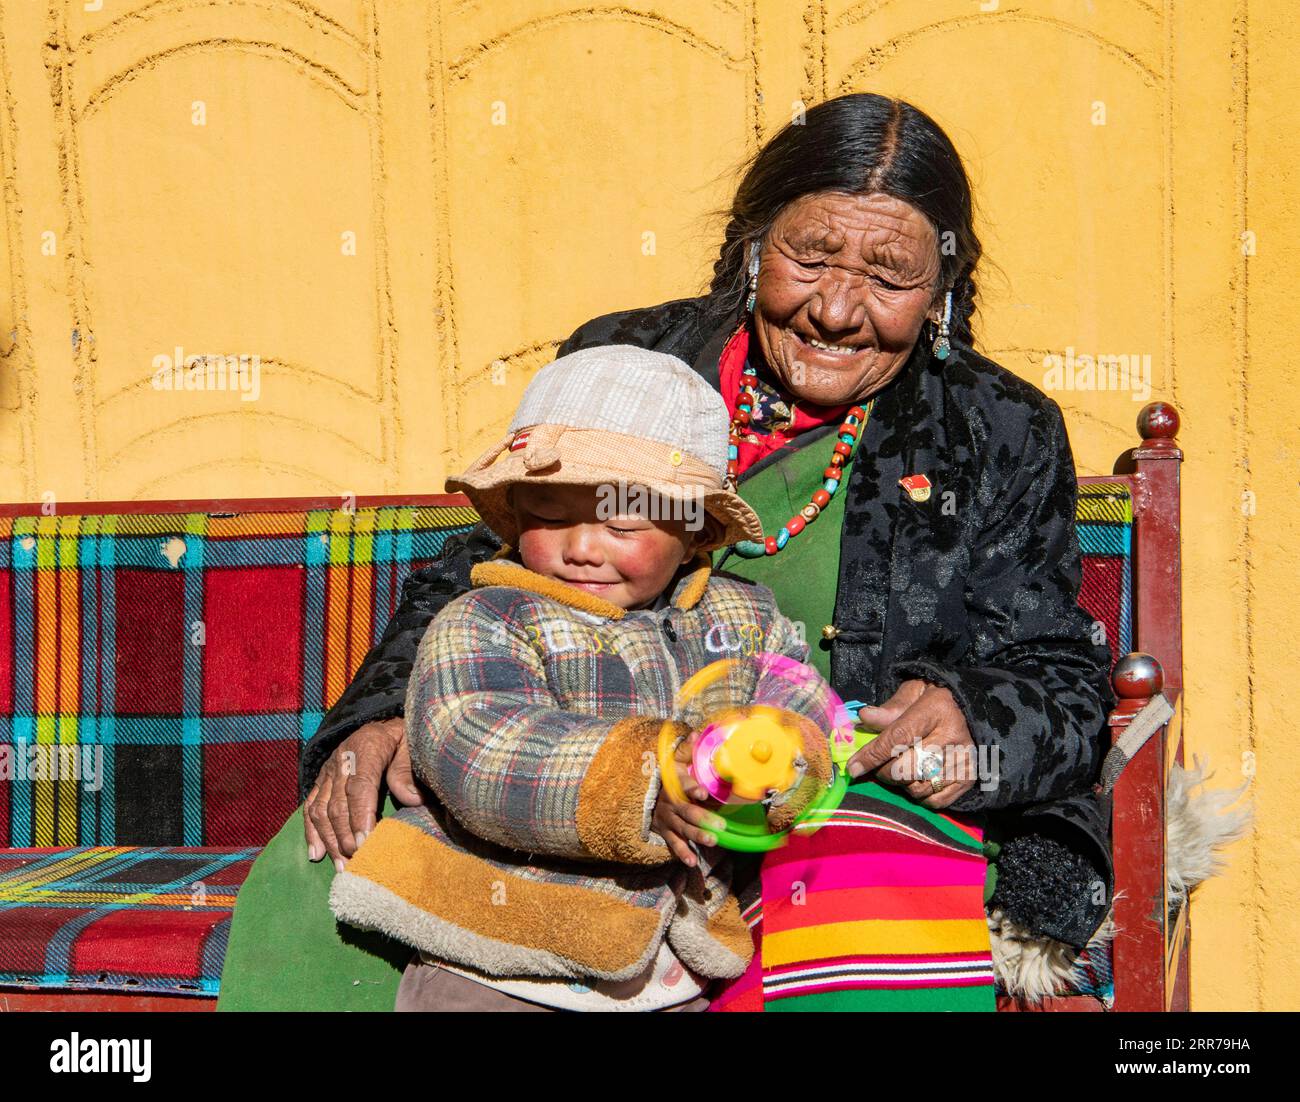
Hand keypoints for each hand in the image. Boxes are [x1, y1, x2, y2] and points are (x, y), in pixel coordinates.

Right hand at [304, 717, 424, 867]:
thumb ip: (408, 769)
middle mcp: (341, 759)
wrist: (385, 719)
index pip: (359, 787)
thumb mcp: (412, 743)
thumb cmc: (404, 735)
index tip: (365, 843)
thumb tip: (411, 799)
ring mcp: (328, 770)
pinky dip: (311, 831)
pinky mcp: (322, 779)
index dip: (360, 817)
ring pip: (321, 809)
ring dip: (330, 840)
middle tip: (357, 861)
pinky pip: (311, 806)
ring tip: (342, 866)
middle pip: (337, 803)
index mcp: (366, 746)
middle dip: (345, 836)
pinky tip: (316, 854)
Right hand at [651, 731, 726, 867]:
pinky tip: (693, 862)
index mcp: (673, 783)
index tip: (704, 793)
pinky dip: (682, 853)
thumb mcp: (673, 761)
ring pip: (682, 828)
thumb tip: (696, 732)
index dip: (692, 788)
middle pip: (685, 810)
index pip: (683, 785)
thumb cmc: (668, 778)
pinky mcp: (665, 831)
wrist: (644, 797)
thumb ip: (685, 749)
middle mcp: (669, 802)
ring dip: (696, 836)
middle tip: (721, 825)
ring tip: (712, 842)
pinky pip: (673, 843)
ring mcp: (666, 818)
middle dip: (702, 817)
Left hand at [846, 680, 977, 809]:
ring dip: (901, 785)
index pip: (898, 738)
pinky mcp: (969, 779)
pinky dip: (920, 795)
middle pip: (906, 768)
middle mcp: (953, 737)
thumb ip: (890, 708)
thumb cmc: (936, 700)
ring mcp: (963, 761)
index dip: (872, 755)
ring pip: (918, 788)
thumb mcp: (914, 692)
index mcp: (936, 710)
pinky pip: (934, 801)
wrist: (973, 710)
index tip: (853, 768)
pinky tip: (918, 779)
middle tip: (880, 766)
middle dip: (884, 772)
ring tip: (900, 770)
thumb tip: (864, 717)